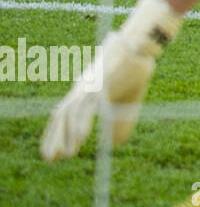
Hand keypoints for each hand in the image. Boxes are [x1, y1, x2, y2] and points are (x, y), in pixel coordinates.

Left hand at [40, 34, 153, 159]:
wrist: (142, 46)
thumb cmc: (134, 71)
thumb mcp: (126, 101)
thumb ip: (119, 121)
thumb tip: (114, 143)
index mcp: (84, 91)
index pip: (63, 114)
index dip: (54, 134)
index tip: (49, 154)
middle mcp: (82, 87)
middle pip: (62, 114)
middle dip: (55, 137)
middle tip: (49, 160)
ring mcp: (90, 84)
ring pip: (72, 111)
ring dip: (67, 134)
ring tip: (66, 154)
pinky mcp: (102, 82)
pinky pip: (88, 104)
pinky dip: (83, 121)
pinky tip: (81, 136)